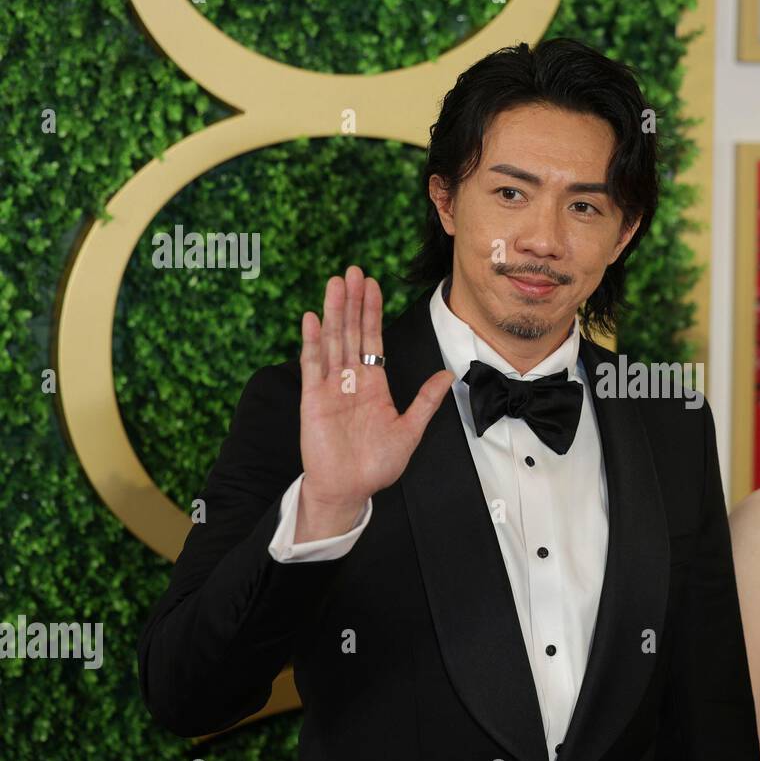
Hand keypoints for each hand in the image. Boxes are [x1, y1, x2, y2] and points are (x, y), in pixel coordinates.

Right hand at [296, 266, 453, 538]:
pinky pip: (312, 366)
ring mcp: (330, 387)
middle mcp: (351, 380)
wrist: (350, 490)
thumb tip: (447, 374)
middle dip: (352, 302)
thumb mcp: (410, 430)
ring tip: (335, 284)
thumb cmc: (377, 464)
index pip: (373, 339)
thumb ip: (426, 401)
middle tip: (353, 271)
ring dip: (333, 312)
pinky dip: (312, 342)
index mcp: (374, 384)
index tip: (373, 284)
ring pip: (332, 341)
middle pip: (351, 332)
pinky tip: (312, 319)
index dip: (373, 312)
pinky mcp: (314, 400)